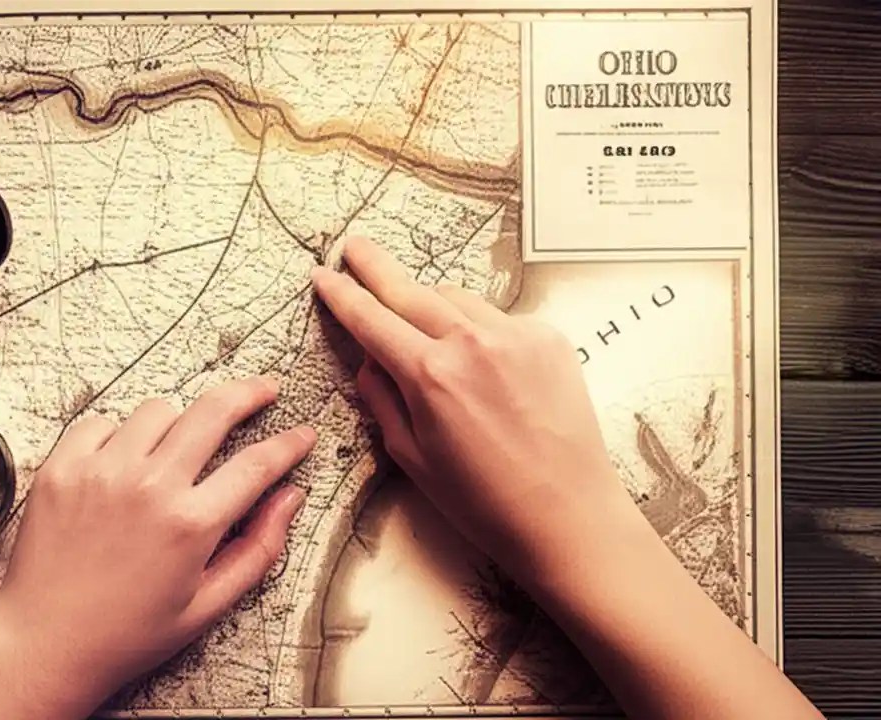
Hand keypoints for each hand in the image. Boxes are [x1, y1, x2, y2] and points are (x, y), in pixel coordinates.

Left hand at [0, 376, 313, 715]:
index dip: (289, 444)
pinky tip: (121, 464)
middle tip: (263, 390)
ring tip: (175, 450)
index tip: (302, 434)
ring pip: (158, 410)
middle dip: (248, 393)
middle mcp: (148, 487)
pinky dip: (118, 435)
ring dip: (177, 423)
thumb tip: (290, 498)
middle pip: (213, 411)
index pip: (257, 465)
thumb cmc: (126, 633)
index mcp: (190, 525)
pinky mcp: (62, 467)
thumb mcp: (207, 605)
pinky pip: (101, 421)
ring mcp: (101, 472)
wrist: (45, 644)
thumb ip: (259, 548)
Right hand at [310, 236, 636, 579]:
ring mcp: (514, 335)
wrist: (568, 516)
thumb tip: (370, 361)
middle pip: (410, 289)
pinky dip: (478, 330)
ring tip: (424, 330)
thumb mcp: (412, 457)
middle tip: (353, 247)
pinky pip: (497, 318)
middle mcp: (470, 342)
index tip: (323, 275)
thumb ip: (383, 399)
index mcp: (429, 375)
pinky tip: (482, 365)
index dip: (341, 295)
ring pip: (455, 298)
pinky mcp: (547, 338)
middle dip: (375, 265)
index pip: (370, 319)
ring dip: (431, 304)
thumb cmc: (484, 501)